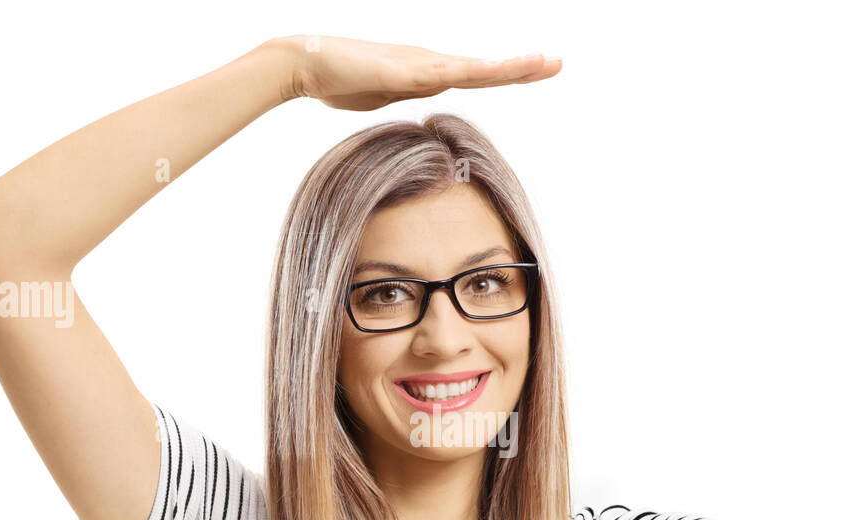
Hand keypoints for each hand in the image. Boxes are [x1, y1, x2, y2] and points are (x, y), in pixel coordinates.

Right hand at [271, 35, 561, 110]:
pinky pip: (443, 74)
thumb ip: (400, 98)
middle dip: (523, 65)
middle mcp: (429, 64)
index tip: (540, 68)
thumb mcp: (380, 97)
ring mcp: (417, 65)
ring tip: (540, 62)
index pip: (478, 73)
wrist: (304, 62)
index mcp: (427, 73)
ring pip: (473, 68)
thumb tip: (411, 115)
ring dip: (507, 66)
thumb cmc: (338, 79)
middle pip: (485, 67)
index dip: (509, 70)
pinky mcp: (401, 72)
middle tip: (558, 61)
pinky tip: (492, 71)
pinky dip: (471, 72)